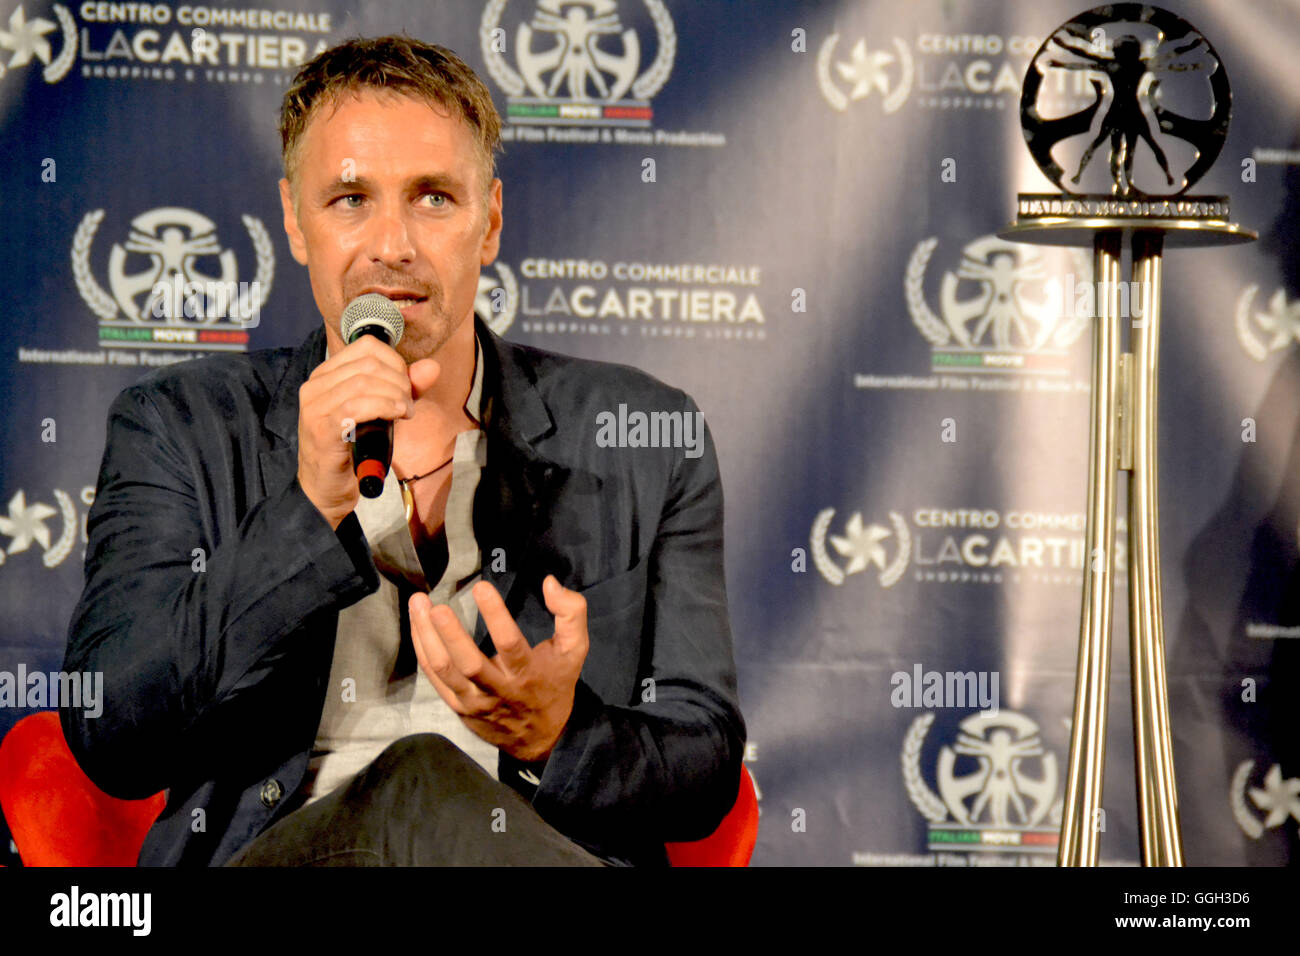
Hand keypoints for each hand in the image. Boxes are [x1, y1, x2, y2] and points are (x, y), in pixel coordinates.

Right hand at [297, 335, 439, 528]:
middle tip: (407, 404)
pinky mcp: (322, 428)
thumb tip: (431, 367)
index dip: (396, 362)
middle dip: (399, 381)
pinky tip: (397, 415)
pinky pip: (356, 406)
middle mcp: (316, 384)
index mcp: (327, 374)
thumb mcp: (382, 412)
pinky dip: (383, 406)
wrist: (326, 488)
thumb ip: (405, 388)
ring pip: (363, 383)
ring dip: (394, 396)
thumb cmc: (352, 448)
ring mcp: (315, 405)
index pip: (367, 346)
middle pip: (369, 364)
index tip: (406, 386)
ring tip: (404, 412)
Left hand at [409, 575, 589, 762]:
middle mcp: (499, 690)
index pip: (509, 644)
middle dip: (451, 633)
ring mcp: (474, 701)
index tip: (481, 587)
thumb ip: (570, 613)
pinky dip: (423, 651)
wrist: (540, 739)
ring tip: (418, 603)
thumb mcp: (574, 650)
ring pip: (445, 670)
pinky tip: (417, 626)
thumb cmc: (555, 685)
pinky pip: (435, 678)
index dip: (495, 616)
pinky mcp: (458, 707)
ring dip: (427, 637)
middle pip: (469, 663)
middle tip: (437, 605)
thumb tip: (549, 583)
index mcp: (528, 674)